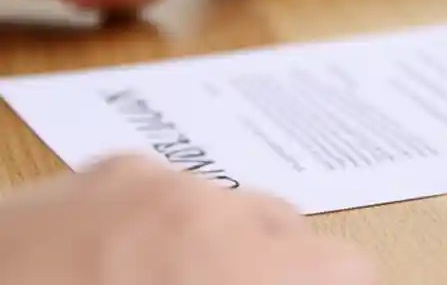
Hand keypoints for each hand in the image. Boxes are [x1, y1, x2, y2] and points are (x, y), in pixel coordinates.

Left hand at [0, 154, 376, 284]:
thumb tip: (274, 275)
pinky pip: (163, 195)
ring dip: (215, 251)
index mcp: (243, 268)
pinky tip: (110, 275)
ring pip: (225, 209)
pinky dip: (158, 231)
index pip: (349, 269)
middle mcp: (208, 209)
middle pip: (289, 231)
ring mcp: (147, 182)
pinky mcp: (95, 173)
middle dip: (273, 273)